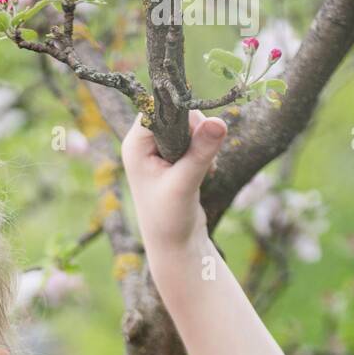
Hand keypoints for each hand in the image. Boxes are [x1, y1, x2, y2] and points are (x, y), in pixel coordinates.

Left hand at [120, 108, 226, 255]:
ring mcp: (157, 150)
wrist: (175, 245)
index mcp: (134, 145)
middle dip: (195, 131)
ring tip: (202, 170)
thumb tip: (219, 121)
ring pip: (189, 125)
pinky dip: (205, 151)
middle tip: (202, 157)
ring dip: (202, 143)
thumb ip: (200, 152)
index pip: (158, 108)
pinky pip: (195, 138)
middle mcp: (142, 144)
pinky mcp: (173, 157)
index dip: (181, 114)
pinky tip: (205, 173)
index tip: (199, 132)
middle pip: (176, 113)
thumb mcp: (185, 184)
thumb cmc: (169, 220)